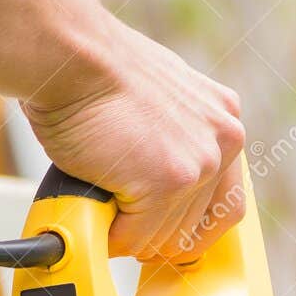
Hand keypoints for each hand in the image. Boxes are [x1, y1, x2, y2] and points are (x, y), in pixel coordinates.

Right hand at [23, 15, 246, 262]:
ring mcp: (200, 164)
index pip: (223, 204)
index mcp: (223, 120)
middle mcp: (223, 140)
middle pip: (193, 229)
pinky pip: (135, 238)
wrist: (71, 57)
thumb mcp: (152, 102)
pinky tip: (92, 202)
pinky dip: (107, 232)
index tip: (160, 233)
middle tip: (116, 218)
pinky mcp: (168, 183)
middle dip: (149, 231)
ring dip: (126, 231)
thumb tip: (149, 171)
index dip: (184, 225)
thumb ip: (168, 139)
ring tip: (99, 198)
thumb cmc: (92, 73)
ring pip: (162, 238)